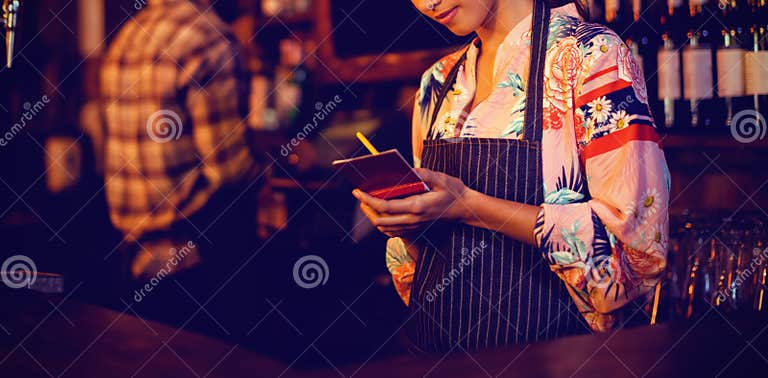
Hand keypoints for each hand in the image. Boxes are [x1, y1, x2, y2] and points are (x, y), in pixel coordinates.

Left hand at [352, 168, 471, 237]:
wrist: (465, 209)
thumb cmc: (454, 191)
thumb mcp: (441, 178)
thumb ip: (423, 174)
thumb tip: (407, 170)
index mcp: (417, 206)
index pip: (385, 207)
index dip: (368, 200)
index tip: (358, 191)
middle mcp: (413, 220)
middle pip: (380, 220)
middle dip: (366, 208)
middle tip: (359, 195)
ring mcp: (414, 226)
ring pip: (384, 228)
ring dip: (373, 217)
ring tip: (366, 203)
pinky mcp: (415, 229)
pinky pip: (392, 231)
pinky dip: (382, 223)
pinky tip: (379, 212)